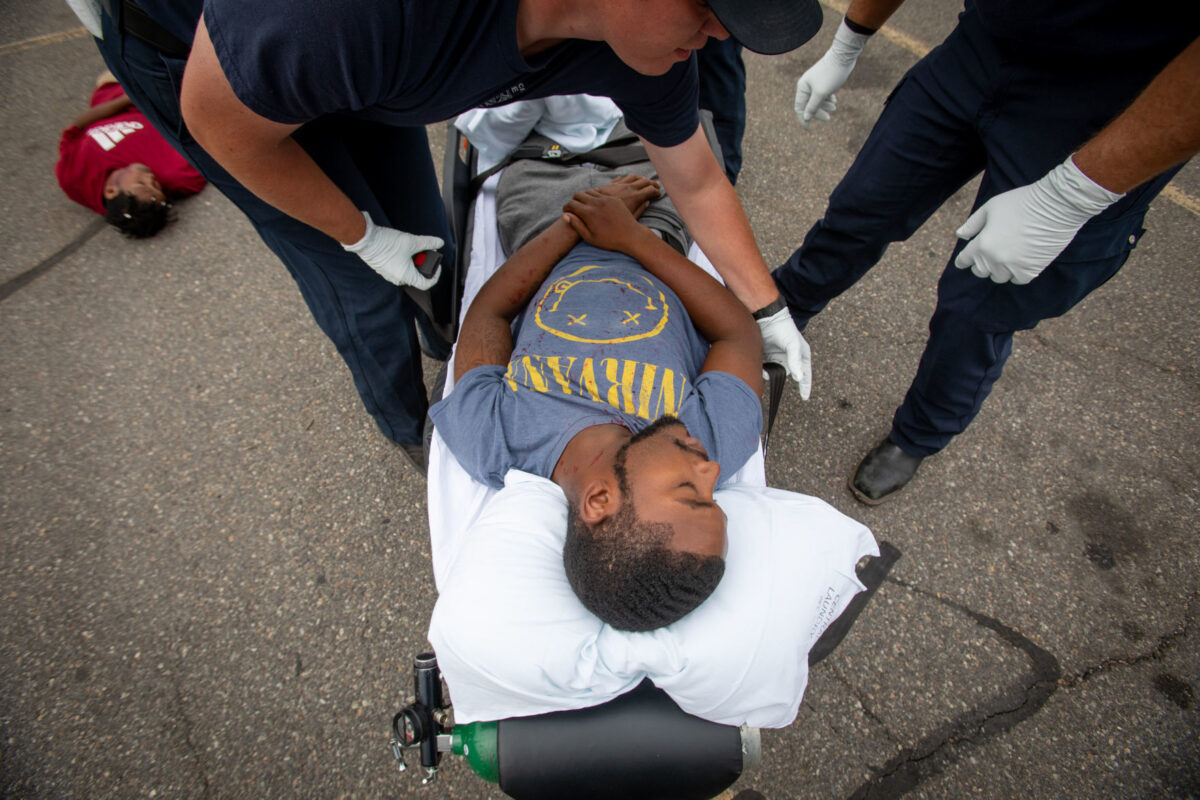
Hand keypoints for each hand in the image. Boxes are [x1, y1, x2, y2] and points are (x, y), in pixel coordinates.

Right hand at [342, 212, 442, 289]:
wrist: (365, 239)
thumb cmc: (387, 243)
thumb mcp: (412, 241)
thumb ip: (428, 243)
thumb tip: (439, 242)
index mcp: (406, 276)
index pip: (426, 284)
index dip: (435, 275)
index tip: (437, 265)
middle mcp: (397, 279)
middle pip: (416, 276)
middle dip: (422, 264)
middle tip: (424, 251)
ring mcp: (388, 275)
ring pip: (406, 271)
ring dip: (412, 262)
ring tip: (412, 248)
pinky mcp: (382, 269)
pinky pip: (397, 268)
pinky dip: (403, 261)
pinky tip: (401, 249)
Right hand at [562, 187, 658, 253]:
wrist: (631, 236)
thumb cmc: (609, 240)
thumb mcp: (590, 237)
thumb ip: (576, 225)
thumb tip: (565, 215)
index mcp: (589, 213)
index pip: (571, 204)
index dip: (566, 207)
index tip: (566, 212)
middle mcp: (596, 203)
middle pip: (579, 194)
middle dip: (574, 200)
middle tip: (574, 208)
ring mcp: (606, 199)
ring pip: (589, 191)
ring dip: (584, 197)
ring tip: (584, 205)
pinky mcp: (614, 199)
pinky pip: (601, 192)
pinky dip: (595, 195)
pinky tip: (595, 203)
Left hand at [590, 174, 661, 216]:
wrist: (594, 214)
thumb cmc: (612, 222)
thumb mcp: (629, 219)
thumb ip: (640, 209)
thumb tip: (647, 202)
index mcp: (635, 197)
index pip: (651, 190)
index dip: (657, 191)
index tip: (659, 194)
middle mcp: (628, 188)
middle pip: (644, 181)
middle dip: (652, 183)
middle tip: (657, 185)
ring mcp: (619, 185)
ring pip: (634, 177)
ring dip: (641, 178)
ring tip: (646, 180)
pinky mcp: (610, 185)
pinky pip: (621, 178)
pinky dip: (627, 178)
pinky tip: (628, 179)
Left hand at [757, 306, 811, 399]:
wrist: (768, 319)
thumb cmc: (784, 329)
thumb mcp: (792, 344)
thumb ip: (795, 361)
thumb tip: (799, 378)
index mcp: (802, 355)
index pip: (805, 374)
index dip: (805, 386)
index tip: (805, 398)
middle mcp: (791, 358)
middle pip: (787, 374)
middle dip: (781, 375)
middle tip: (775, 370)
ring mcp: (780, 357)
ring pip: (776, 372)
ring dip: (771, 373)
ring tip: (767, 367)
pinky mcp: (769, 356)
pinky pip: (768, 368)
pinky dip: (765, 369)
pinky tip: (762, 364)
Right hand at [794, 19, 869, 129]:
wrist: (843, 57)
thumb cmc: (831, 74)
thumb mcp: (821, 93)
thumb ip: (813, 106)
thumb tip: (806, 118)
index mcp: (802, 87)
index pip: (799, 108)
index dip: (803, 119)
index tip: (808, 129)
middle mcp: (806, 85)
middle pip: (808, 105)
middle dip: (817, 112)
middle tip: (828, 118)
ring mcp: (815, 83)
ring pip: (816, 100)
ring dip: (824, 106)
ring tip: (834, 108)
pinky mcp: (823, 80)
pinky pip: (822, 94)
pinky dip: (827, 100)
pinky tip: (834, 102)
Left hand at [954, 157, 1122, 283]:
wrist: (1056, 205)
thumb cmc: (1021, 202)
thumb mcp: (991, 207)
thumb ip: (973, 224)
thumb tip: (960, 235)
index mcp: (982, 243)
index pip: (965, 260)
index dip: (963, 260)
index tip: (964, 261)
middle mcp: (995, 259)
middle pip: (981, 271)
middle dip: (982, 264)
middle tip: (989, 255)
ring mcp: (1013, 266)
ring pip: (999, 277)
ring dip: (999, 269)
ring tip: (1006, 258)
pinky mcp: (1031, 270)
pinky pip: (1018, 280)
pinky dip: (1017, 274)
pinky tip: (1020, 263)